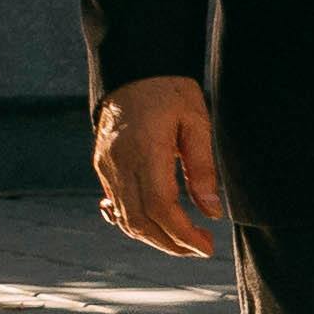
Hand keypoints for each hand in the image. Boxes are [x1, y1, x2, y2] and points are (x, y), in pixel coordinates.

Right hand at [92, 75, 225, 259]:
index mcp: (145, 150)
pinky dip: (136, 222)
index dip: (183, 235)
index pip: (160, 208)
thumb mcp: (196, 121)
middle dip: (171, 244)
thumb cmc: (169, 90)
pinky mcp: (102, 164)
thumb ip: (203, 168)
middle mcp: (120, 162)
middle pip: (140, 221)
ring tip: (183, 240)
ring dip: (154, 238)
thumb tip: (212, 211)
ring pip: (125, 218)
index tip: (206, 246)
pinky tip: (156, 225)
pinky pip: (116, 204)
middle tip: (199, 248)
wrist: (132, 66)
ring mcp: (106, 165)